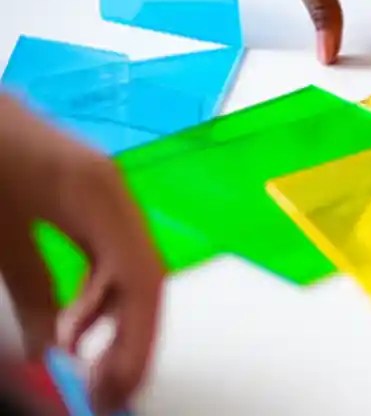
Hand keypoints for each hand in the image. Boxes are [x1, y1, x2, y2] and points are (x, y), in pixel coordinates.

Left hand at [0, 98, 162, 412]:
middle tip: (110, 391)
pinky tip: (80, 323)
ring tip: (96, 367)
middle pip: (145, 274)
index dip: (138, 337)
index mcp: (101, 193)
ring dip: (118, 321)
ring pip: (130, 266)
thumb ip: (29, 289)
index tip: (119, 386)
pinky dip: (100, 295)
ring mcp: (101, 191)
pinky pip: (108, 253)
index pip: (141, 276)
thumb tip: (49, 348)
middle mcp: (114, 191)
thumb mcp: (0, 229)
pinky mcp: (83, 195)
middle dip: (133, 337)